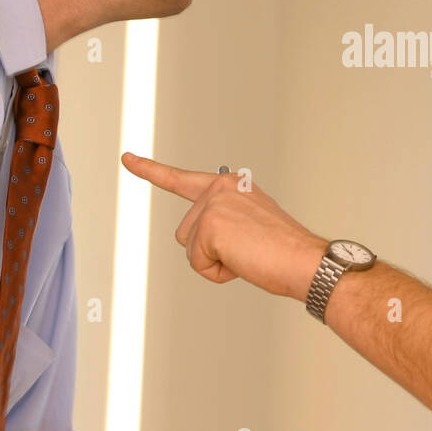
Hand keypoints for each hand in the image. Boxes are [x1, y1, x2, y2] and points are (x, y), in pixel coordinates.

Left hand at [120, 153, 328, 302]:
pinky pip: (197, 263)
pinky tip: (242, 261)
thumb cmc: (283, 250)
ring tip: (248, 254)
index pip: (182, 179)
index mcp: (231, 185)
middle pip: (185, 231)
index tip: (127, 158)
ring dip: (214, 261)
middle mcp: (220, 187)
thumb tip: (206, 236)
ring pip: (189, 247)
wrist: (304, 261)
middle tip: (247, 250)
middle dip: (209, 250)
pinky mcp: (210, 224)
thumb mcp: (250, 225)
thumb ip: (224, 221)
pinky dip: (217, 272)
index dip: (150, 170)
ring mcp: (214, 203)